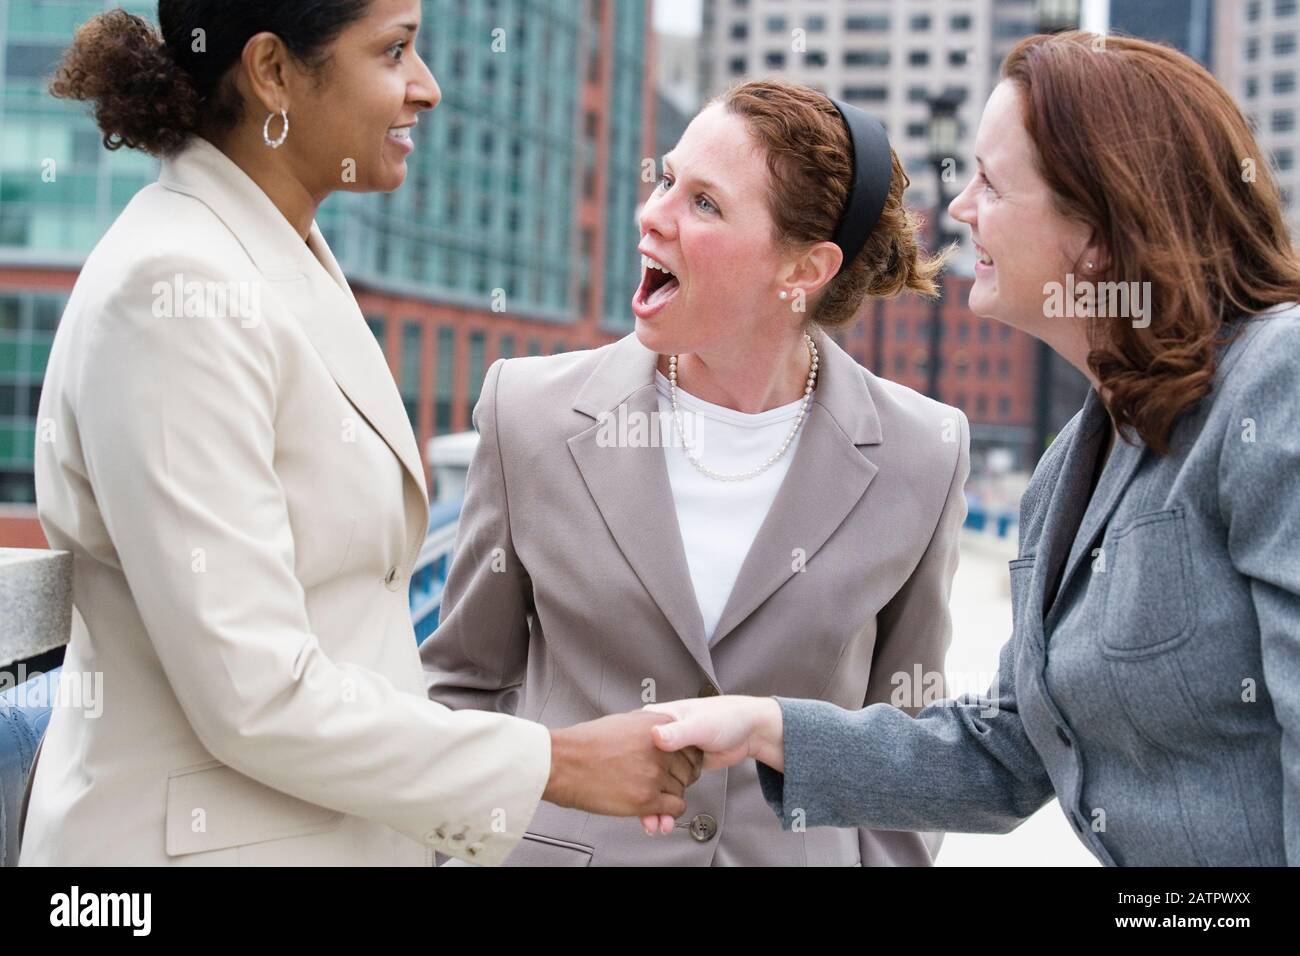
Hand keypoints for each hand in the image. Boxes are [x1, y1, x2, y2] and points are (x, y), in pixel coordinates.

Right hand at [543, 711, 703, 818]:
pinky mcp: (646, 798)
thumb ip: (648, 730)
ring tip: (654, 794)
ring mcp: (654, 774)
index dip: (685, 759)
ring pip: (681, 790)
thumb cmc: (584, 743)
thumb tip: (661, 736)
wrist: (562, 762)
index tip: (680, 765)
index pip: (690, 745)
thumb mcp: (624, 722)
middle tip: (665, 783)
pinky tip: (658, 810)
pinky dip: (668, 812)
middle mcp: (660, 748)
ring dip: (669, 796)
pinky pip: (673, 808)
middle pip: (688, 769)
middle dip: (678, 779)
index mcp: (658, 725)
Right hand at [638, 695, 783, 833]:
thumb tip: (656, 737)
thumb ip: (677, 732)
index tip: (625, 786)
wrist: (747, 729)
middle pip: (643, 771)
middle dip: (644, 795)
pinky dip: (665, 805)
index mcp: (656, 720)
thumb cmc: (724, 716)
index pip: (634, 745)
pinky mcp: (680, 769)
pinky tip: (663, 818)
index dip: (629, 767)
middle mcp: (659, 738)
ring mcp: (669, 756)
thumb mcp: (698, 724)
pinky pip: (667, 789)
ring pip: (654, 783)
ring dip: (654, 805)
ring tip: (654, 823)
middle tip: (644, 813)